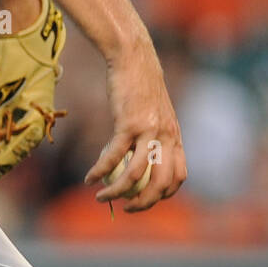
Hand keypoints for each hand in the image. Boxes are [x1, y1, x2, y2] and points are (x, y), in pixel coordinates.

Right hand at [84, 43, 186, 211]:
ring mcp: (149, 130)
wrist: (133, 58)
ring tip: (101, 198)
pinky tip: (89, 178)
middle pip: (160, 182)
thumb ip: (154, 135)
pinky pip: (113, 156)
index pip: (178, 175)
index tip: (147, 198)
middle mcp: (166, 135)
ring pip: (135, 174)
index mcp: (175, 135)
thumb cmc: (140, 86)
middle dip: (144, 202)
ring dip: (117, 193)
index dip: (165, 193)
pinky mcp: (129, 123)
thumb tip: (143, 160)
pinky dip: (100, 171)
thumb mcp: (154, 112)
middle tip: (126, 208)